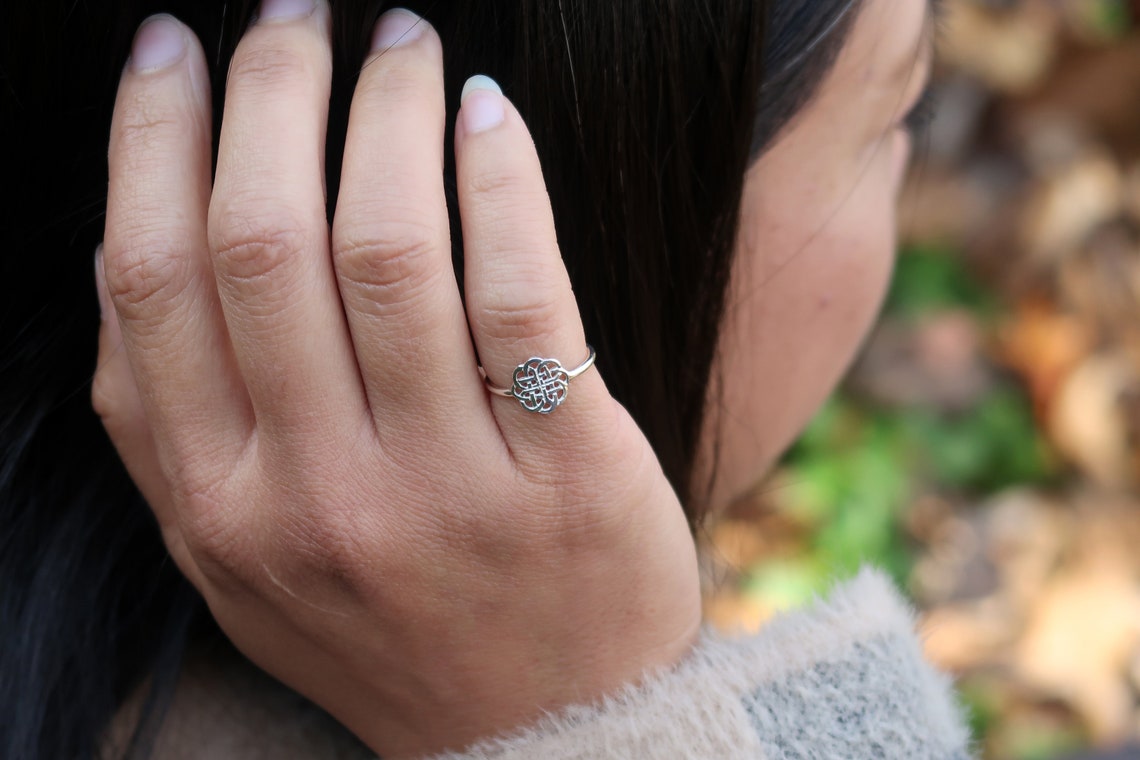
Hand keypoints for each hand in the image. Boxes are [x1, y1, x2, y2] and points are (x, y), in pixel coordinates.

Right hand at [92, 4, 700, 755]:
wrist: (543, 736)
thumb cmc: (397, 627)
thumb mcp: (249, 560)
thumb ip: (186, 426)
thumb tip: (140, 242)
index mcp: (219, 509)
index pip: (152, 286)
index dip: (151, 141)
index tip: (170, 47)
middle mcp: (314, 497)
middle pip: (261, 243)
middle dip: (268, 93)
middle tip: (292, 12)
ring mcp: (443, 489)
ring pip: (385, 248)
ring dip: (384, 110)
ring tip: (399, 40)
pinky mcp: (566, 474)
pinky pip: (520, 288)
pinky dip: (497, 177)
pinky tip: (486, 111)